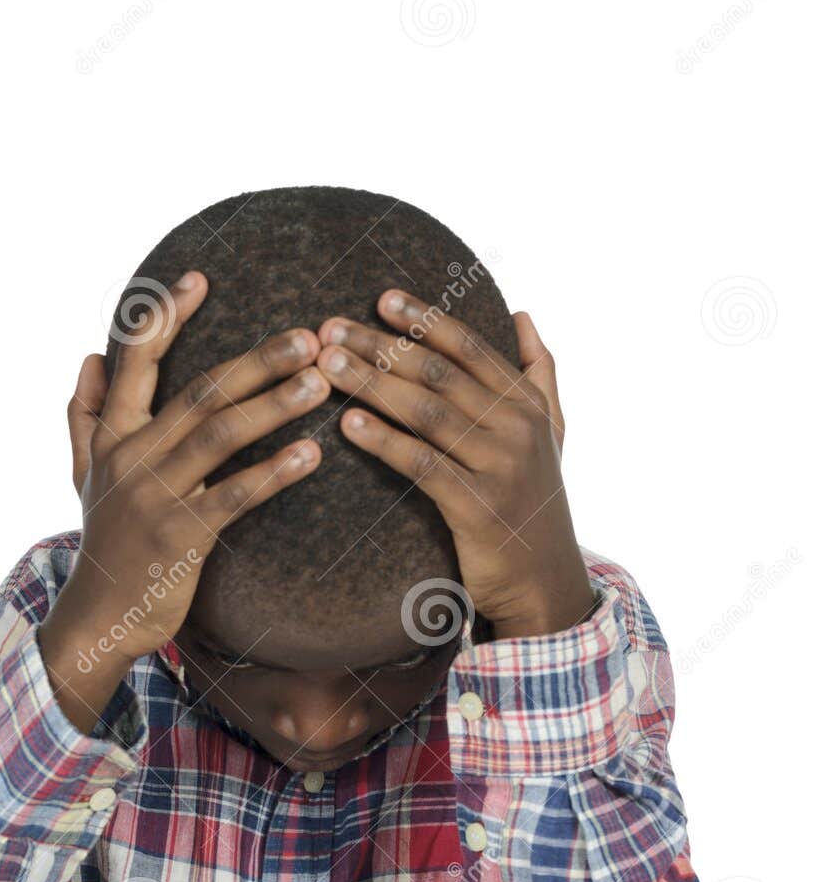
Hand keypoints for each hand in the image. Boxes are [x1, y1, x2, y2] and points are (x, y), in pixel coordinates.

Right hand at [39, 271, 328, 730]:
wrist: (99, 618)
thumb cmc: (107, 544)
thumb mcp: (84, 476)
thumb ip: (84, 415)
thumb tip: (89, 357)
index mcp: (113, 434)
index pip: (137, 360)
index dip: (165, 317)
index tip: (200, 277)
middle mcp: (132, 456)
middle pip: (200, 391)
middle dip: (257, 360)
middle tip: (309, 336)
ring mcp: (155, 495)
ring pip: (219, 435)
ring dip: (273, 405)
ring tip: (320, 383)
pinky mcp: (180, 537)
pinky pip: (233, 497)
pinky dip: (273, 473)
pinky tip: (311, 456)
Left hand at [315, 297, 593, 638]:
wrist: (544, 582)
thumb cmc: (535, 504)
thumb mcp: (552, 433)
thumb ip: (539, 373)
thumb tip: (523, 315)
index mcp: (527, 403)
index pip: (469, 347)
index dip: (424, 320)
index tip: (380, 300)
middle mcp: (516, 427)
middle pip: (437, 373)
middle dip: (382, 347)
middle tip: (332, 329)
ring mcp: (498, 466)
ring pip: (426, 412)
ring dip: (372, 385)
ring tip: (329, 367)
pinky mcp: (476, 508)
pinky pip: (421, 465)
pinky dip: (384, 441)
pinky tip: (349, 425)